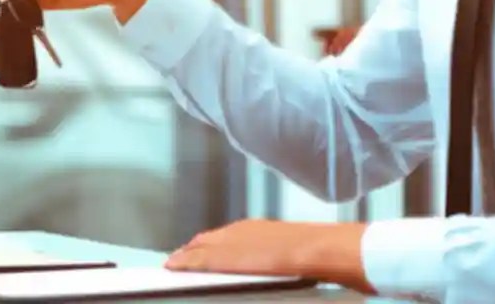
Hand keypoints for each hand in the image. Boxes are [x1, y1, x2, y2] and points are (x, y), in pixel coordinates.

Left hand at [165, 219, 373, 293]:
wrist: (320, 250)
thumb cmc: (319, 252)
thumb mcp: (295, 249)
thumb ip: (282, 254)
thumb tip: (286, 262)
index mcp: (256, 229)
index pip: (225, 236)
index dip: (210, 245)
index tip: (199, 250)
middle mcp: (239, 231)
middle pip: (208, 240)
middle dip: (194, 250)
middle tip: (180, 259)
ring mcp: (231, 242)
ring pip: (199, 248)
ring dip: (187, 256)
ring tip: (174, 263)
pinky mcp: (224, 257)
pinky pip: (197, 259)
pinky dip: (184, 262)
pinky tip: (173, 266)